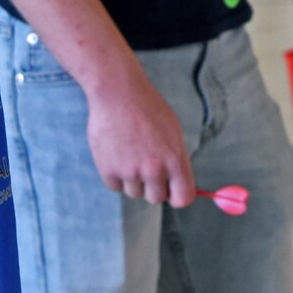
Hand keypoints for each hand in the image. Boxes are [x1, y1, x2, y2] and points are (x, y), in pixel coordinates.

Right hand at [84, 60, 193, 206]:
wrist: (118, 93)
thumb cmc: (148, 109)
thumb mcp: (172, 131)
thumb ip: (176, 160)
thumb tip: (177, 185)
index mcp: (175, 159)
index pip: (183, 198)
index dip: (176, 196)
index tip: (170, 190)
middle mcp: (154, 169)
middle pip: (156, 198)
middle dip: (153, 186)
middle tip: (145, 164)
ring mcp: (131, 172)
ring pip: (135, 192)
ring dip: (133, 179)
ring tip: (130, 152)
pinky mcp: (109, 171)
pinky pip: (116, 186)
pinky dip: (116, 175)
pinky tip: (117, 152)